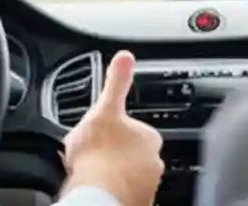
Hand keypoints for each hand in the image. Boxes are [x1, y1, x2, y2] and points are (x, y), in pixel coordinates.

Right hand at [62, 51, 163, 205]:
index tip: (99, 136)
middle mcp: (154, 163)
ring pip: (128, 177)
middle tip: (93, 158)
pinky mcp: (138, 205)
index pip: (134, 130)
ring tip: (92, 178)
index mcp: (149, 137)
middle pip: (132, 155)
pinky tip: (99, 192)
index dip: (114, 132)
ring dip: (114, 176)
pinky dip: (114, 194)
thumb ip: (117, 83)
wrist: (96, 197)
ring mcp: (147, 187)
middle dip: (115, 156)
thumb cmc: (98, 154)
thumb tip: (126, 55)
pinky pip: (124, 196)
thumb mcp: (104, 109)